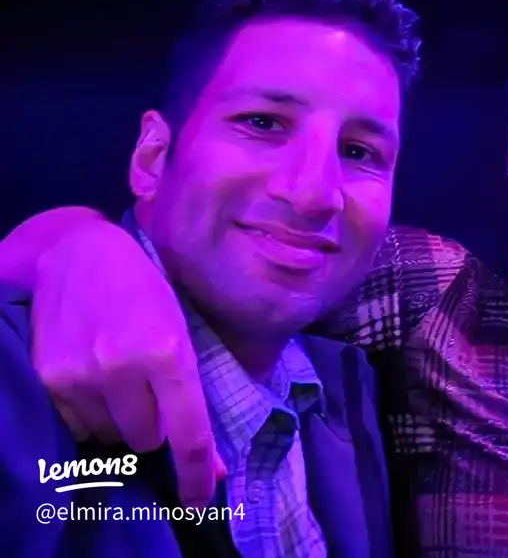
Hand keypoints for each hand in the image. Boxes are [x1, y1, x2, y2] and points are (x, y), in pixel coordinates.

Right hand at [31, 220, 224, 506]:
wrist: (77, 252)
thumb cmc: (144, 287)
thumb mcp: (182, 329)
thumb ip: (195, 392)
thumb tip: (214, 463)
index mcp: (169, 352)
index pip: (188, 433)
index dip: (198, 474)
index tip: (202, 499)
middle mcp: (123, 367)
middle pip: (147, 439)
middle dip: (156, 425)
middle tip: (152, 389)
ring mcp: (81, 374)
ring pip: (112, 435)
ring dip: (122, 419)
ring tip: (121, 376)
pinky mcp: (50, 377)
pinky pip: (77, 425)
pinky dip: (90, 413)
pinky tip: (93, 375)